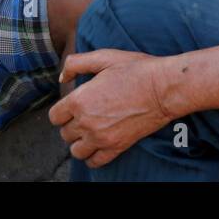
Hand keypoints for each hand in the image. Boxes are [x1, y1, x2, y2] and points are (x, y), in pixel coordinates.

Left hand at [49, 48, 170, 167]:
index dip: (63, 110)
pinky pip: (94, 162)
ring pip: (76, 151)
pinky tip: (99, 144)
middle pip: (65, 134)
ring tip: (92, 131)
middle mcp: (86, 122)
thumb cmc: (136, 70)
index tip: (75, 106)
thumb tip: (62, 77)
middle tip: (87, 115)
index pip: (55, 116)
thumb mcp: (104, 57)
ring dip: (80, 142)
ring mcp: (101, 137)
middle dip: (72, 125)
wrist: (163, 88)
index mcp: (79, 100)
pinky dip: (93, 156)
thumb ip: (76, 63)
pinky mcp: (116, 147)